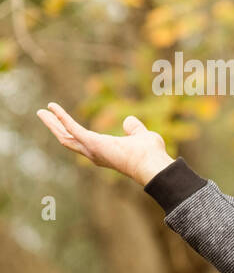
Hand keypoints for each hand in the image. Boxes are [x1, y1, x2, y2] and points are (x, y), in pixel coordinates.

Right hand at [36, 102, 174, 186]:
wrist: (153, 164)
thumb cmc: (150, 154)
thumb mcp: (141, 136)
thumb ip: (134, 129)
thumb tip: (129, 120)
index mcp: (104, 150)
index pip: (83, 140)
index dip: (72, 130)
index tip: (64, 120)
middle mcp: (94, 152)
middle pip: (68, 139)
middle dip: (55, 127)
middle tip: (43, 115)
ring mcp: (91, 149)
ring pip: (65, 135)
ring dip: (52, 123)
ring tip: (42, 111)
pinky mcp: (91, 142)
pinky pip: (72, 128)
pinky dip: (62, 117)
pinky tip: (52, 108)